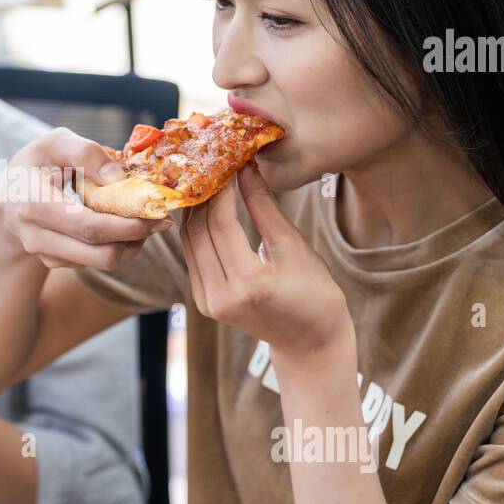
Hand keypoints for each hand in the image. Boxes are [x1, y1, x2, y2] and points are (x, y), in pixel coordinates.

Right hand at [0, 127, 171, 269]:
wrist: (8, 200)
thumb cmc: (35, 165)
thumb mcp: (53, 144)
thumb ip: (86, 153)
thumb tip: (120, 180)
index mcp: (32, 203)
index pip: (88, 226)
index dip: (127, 225)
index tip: (157, 211)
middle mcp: (36, 236)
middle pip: (100, 253)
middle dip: (137, 237)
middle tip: (161, 219)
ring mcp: (46, 254)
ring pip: (102, 261)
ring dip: (131, 243)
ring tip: (143, 219)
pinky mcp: (56, 263)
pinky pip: (96, 261)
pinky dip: (117, 246)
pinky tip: (122, 225)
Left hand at [180, 167, 354, 370]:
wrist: (309, 340)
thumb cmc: (314, 292)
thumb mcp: (293, 246)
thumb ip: (264, 207)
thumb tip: (246, 169)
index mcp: (248, 284)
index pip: (221, 225)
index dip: (221, 190)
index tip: (227, 163)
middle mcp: (220, 297)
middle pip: (199, 232)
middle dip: (206, 196)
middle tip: (215, 167)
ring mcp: (207, 302)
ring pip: (189, 243)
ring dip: (197, 210)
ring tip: (210, 182)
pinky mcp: (203, 302)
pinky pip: (193, 256)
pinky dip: (197, 230)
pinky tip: (208, 208)